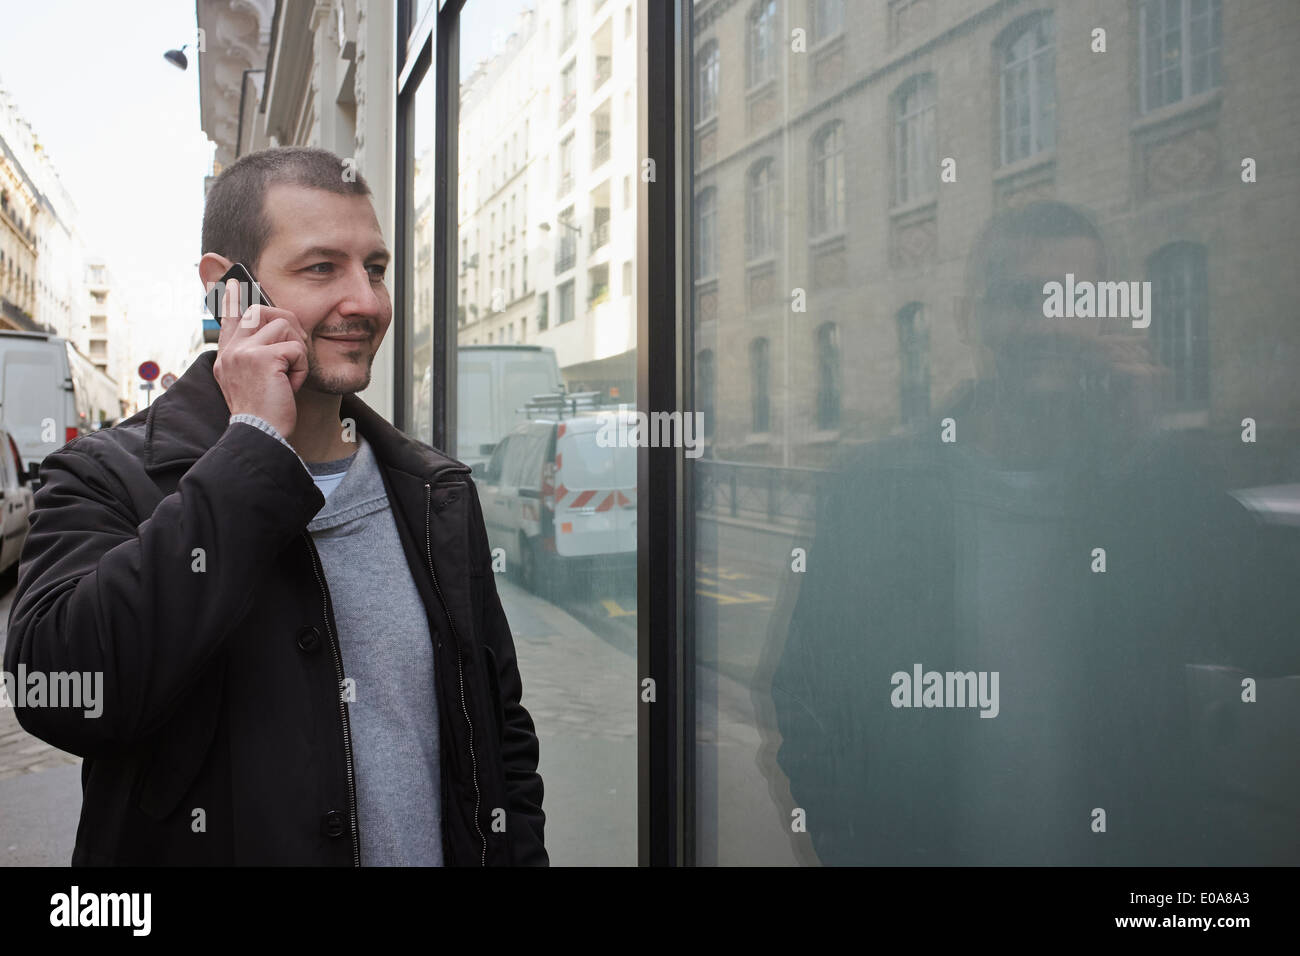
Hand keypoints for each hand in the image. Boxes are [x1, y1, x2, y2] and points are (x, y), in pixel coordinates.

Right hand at [212, 277, 308, 436]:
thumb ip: (256, 357)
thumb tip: (272, 333)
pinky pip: (296, 348)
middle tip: (297, 346)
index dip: (230, 299)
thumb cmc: (263, 414)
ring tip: (290, 377)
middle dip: (287, 324)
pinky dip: (301, 368)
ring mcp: (244, 352)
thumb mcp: (253, 382)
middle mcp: (231, 351)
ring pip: (284, 327)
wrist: (261, 435)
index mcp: (227, 357)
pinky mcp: (262, 358)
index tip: (231, 281)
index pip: (227, 319)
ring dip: (297, 353)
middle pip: (260, 311)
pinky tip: (291, 385)